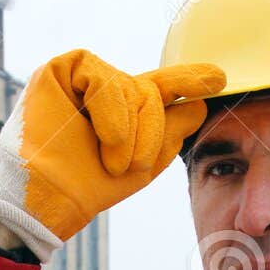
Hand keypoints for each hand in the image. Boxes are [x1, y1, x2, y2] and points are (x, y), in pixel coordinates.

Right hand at [0, 49, 224, 261]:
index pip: (161, 88)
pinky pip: (104, 79)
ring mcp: (83, 76)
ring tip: (112, 162)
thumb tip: (200, 102)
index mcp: (124, 108)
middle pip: (152, 91)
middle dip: (151, 132)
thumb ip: (173, 129)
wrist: (50, 200)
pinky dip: (111, 114)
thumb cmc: (89, 186)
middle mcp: (105, 88)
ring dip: (129, 132)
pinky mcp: (61, 69)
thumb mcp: (144, 162)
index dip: (190, 80)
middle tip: (131, 166)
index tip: (219, 80)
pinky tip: (103, 139)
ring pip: (132, 86)